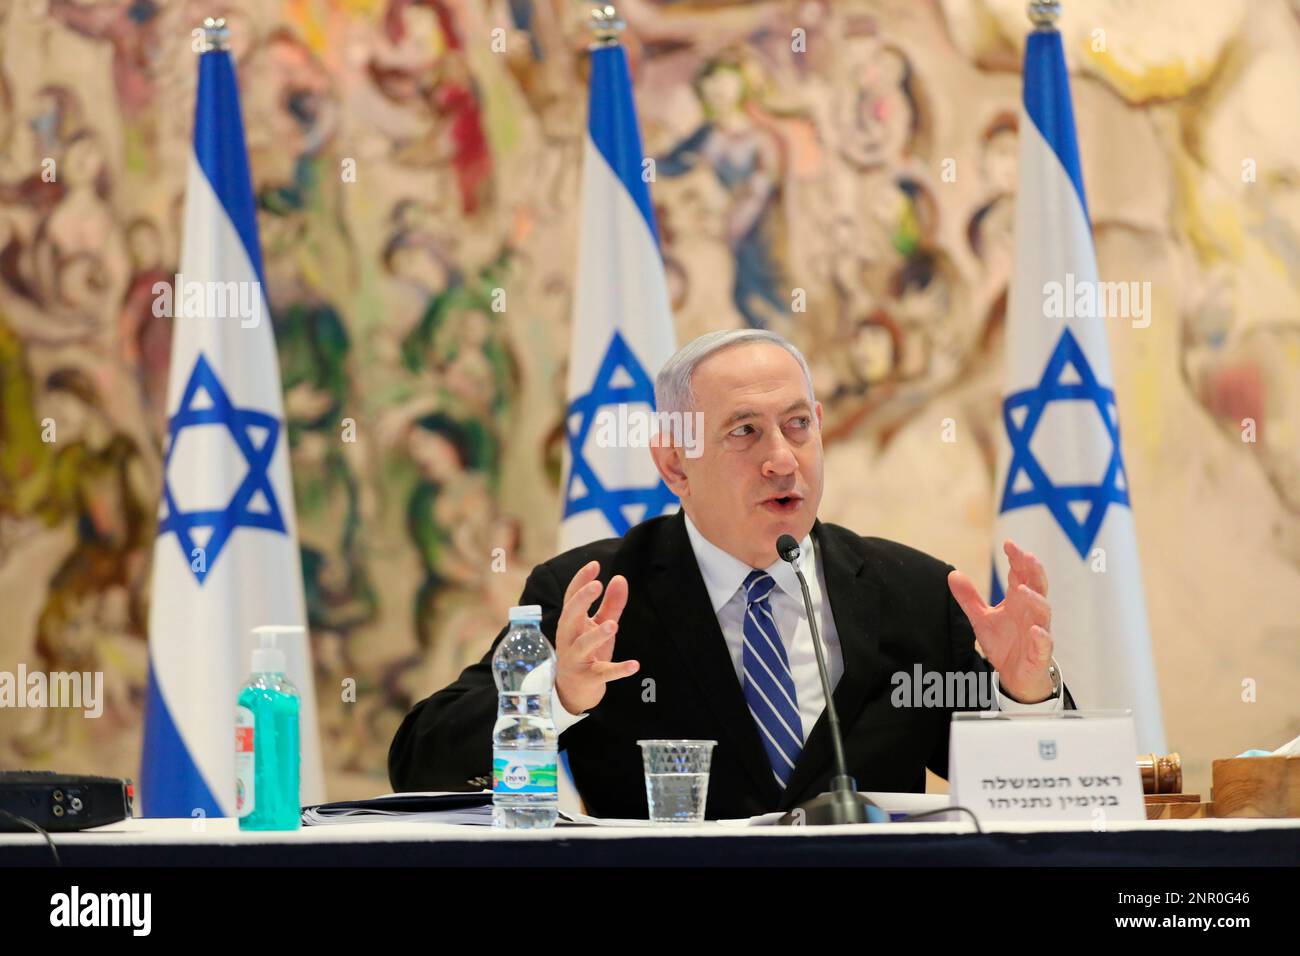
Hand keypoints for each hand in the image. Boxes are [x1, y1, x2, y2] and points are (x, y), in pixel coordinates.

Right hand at [554, 561, 638, 713]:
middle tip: (597, 585)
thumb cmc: (587, 653)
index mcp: (571, 623)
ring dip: (597, 635)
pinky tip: (635, 665)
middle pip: (570, 616)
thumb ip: (610, 604)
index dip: (581, 580)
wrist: (573, 692)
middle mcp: (569, 639)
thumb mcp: (598, 626)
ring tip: (613, 625)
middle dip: (582, 600)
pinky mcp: (588, 678)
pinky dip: (619, 670)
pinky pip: (603, 673)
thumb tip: (620, 578)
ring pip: (584, 645)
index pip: (571, 598)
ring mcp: (576, 659)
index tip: (594, 565)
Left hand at [947, 539, 1054, 702]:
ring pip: (1043, 611)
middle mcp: (1031, 612)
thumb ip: (969, 598)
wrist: (1016, 677)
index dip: (1017, 559)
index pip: (1021, 574)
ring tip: (1021, 589)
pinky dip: (1041, 636)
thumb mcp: (982, 619)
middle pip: (1037, 586)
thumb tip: (952, 574)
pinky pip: (1044, 643)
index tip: (1009, 543)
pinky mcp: (1040, 652)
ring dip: (1034, 599)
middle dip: (1033, 570)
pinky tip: (1035, 630)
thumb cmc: (1004, 642)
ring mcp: (1038, 631)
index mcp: (1019, 601)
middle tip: (1026, 556)